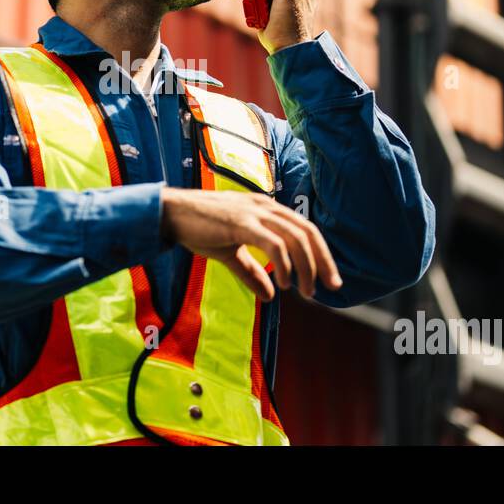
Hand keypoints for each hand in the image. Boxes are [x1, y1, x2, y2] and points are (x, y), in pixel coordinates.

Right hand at [160, 188, 341, 300]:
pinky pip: (273, 243)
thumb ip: (252, 273)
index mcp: (267, 209)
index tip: (329, 279)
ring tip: (306, 291)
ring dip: (306, 266)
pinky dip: (284, 264)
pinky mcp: (242, 222)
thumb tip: (270, 296)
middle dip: (323, 261)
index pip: (305, 229)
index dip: (321, 254)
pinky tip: (284, 283)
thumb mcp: (231, 252)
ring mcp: (254, 212)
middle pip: (307, 232)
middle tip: (332, 287)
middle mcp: (266, 206)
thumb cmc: (199, 228)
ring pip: (295, 238)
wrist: (171, 213)